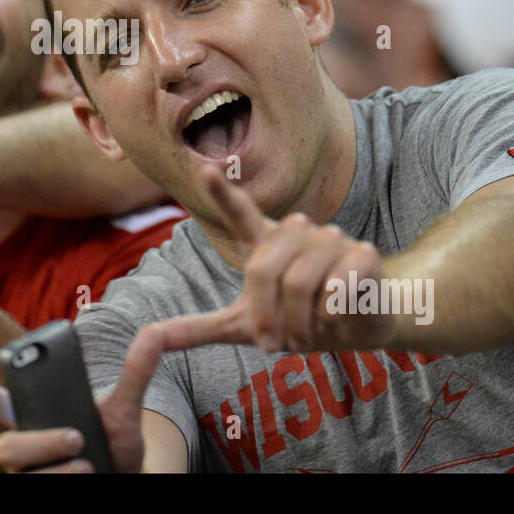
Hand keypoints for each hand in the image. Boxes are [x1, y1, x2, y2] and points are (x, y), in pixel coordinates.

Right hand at [0, 322, 180, 472]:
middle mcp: (23, 448)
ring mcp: (29, 475)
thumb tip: (154, 332)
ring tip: (88, 464)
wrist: (124, 476)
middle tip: (75, 437)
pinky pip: (36, 490)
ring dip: (57, 469)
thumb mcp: (124, 410)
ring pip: (21, 473)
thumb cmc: (112, 444)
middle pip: (5, 445)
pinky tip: (85, 478)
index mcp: (32, 417)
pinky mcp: (38, 492)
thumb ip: (135, 373)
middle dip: (38, 441)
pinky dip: (63, 484)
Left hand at [167, 165, 392, 352]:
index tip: (204, 170)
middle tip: (278, 344)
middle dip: (267, 317)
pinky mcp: (363, 253)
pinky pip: (336, 289)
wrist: (360, 329)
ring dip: (301, 323)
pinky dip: (331, 316)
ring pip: (300, 284)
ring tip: (310, 332)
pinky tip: (339, 317)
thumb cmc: (299, 321)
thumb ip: (200, 328)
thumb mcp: (245, 328)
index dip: (222, 192)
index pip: (239, 213)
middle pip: (262, 269)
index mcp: (265, 243)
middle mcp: (296, 232)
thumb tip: (150, 336)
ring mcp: (331, 238)